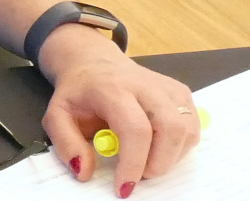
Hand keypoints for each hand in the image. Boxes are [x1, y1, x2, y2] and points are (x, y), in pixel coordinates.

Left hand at [38, 26, 200, 196]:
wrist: (92, 62)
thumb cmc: (77, 92)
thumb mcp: (56, 115)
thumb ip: (66, 144)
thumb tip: (85, 173)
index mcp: (111, 89)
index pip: (135, 129)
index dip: (134, 163)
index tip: (124, 188)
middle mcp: (145, 85)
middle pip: (170, 129)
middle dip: (159, 164)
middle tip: (139, 175)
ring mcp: (167, 87)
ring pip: (187, 130)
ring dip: (170, 157)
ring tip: (146, 159)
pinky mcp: (181, 91)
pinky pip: (192, 126)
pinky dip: (179, 146)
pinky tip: (157, 146)